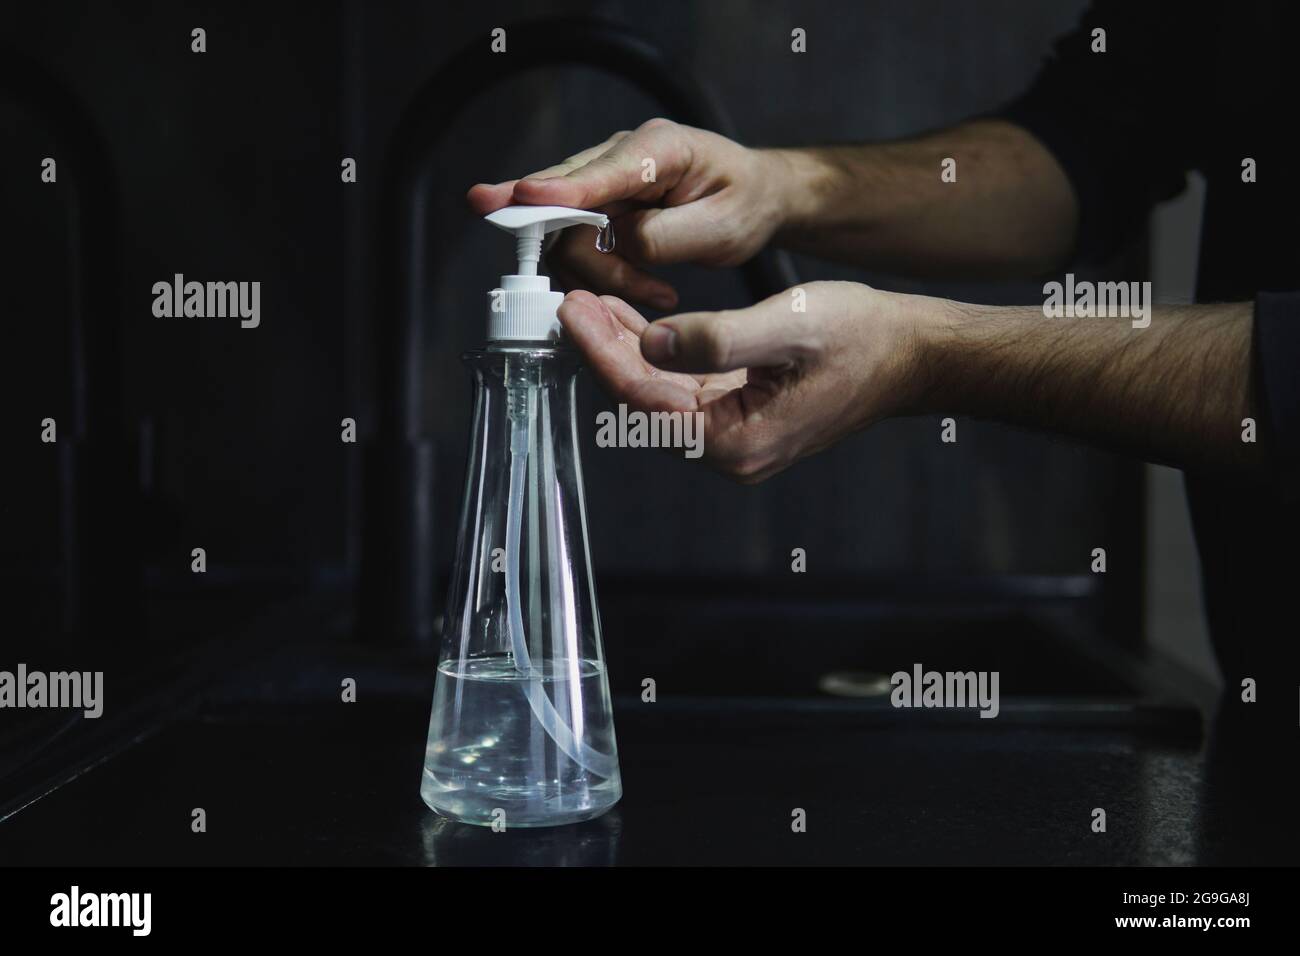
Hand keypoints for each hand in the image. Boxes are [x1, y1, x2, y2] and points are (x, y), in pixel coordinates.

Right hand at [467, 118, 791, 310]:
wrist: (755, 197)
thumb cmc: (743, 204)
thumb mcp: (720, 227)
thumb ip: (664, 236)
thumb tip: (615, 242)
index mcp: (658, 148)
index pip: (598, 171)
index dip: (557, 190)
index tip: (520, 198)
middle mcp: (621, 156)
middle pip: (567, 207)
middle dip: (592, 259)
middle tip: (648, 289)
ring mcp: (605, 181)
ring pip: (567, 235)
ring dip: (604, 274)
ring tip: (657, 289)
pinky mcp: (600, 207)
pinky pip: (577, 246)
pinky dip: (605, 275)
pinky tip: (646, 284)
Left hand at [557, 281, 927, 482]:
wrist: (911, 354)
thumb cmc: (861, 338)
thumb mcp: (788, 326)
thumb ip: (716, 339)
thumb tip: (651, 343)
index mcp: (734, 442)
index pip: (643, 399)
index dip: (601, 351)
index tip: (573, 309)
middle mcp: (728, 452)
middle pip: (643, 401)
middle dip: (604, 350)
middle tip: (572, 299)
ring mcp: (733, 439)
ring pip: (659, 393)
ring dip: (626, 349)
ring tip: (592, 303)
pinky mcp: (739, 418)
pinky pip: (683, 388)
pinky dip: (657, 354)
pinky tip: (635, 320)